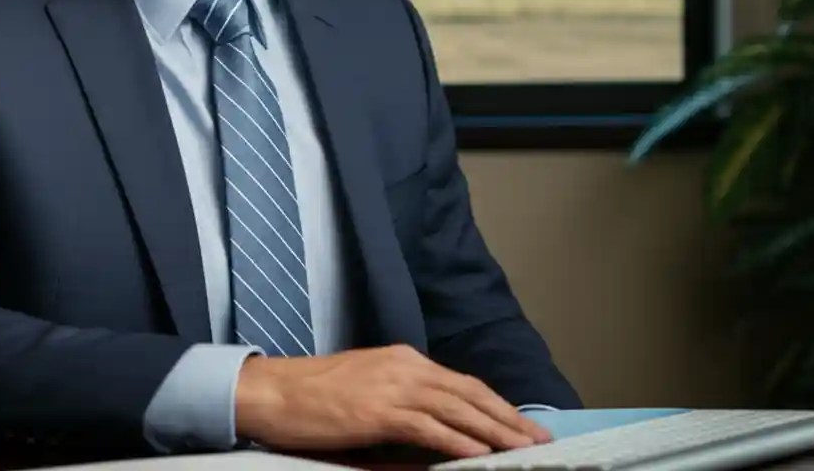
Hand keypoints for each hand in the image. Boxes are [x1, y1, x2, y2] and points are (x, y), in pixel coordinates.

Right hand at [234, 344, 551, 458]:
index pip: (462, 383)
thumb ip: (403, 402)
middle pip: (470, 394)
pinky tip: (479, 455)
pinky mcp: (378, 410)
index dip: (496, 405)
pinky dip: (458, 441)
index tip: (522, 424)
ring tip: (522, 451)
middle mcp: (405, 366)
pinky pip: (429, 427)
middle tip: (539, 440)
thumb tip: (438, 429)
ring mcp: (393, 386)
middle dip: (508, 419)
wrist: (273, 391)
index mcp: (403, 359)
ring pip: (458, 410)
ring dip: (495, 432)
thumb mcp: (367, 389)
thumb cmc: (312, 395)